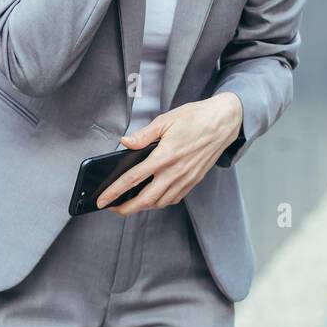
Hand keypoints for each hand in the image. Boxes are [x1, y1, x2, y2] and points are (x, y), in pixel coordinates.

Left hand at [96, 92, 243, 214]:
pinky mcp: (194, 181)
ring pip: (159, 203)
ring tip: (129, 204)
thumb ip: (144, 134)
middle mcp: (175, 172)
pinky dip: (160, 202)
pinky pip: (173, 199)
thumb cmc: (196, 118)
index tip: (102, 200)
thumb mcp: (166, 119)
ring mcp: (185, 179)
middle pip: (145, 200)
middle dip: (125, 209)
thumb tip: (125, 142)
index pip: (133, 179)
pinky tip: (153, 197)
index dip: (114, 192)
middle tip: (112, 208)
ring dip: (142, 207)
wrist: (224, 122)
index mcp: (164, 156)